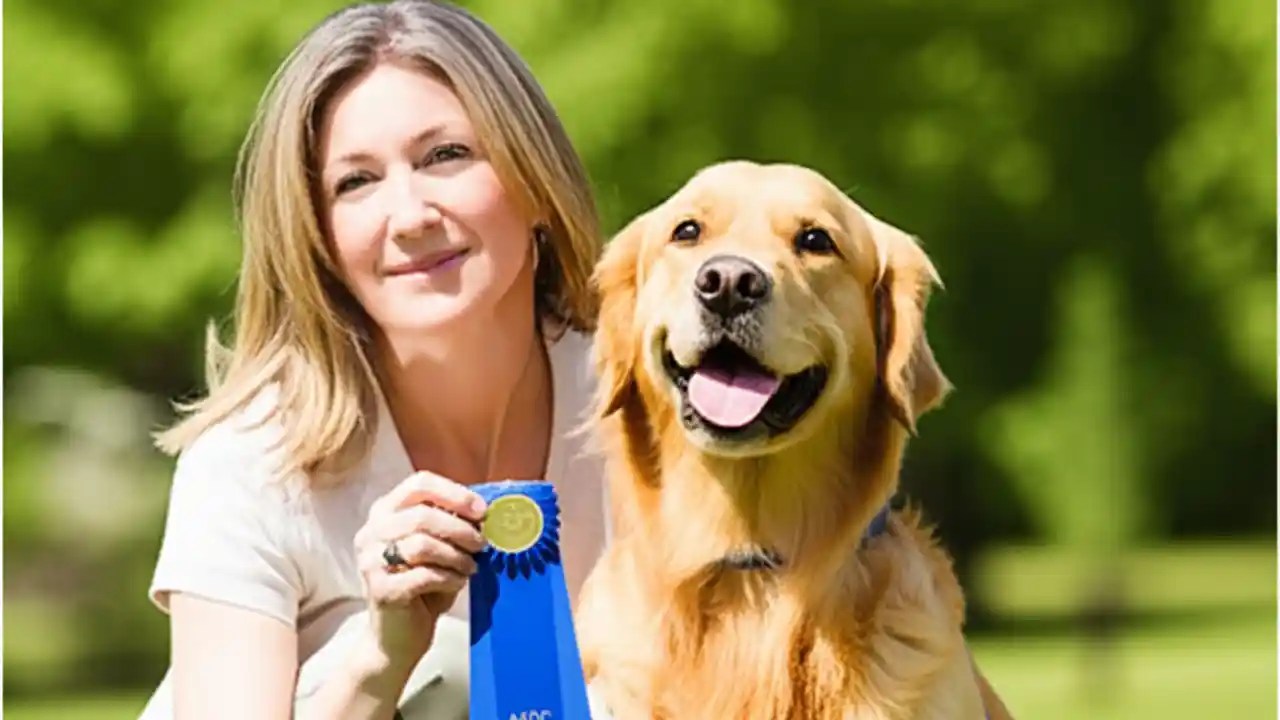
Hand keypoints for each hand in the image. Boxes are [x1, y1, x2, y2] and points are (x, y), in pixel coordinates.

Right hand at [352, 471, 487, 672]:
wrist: (398, 637)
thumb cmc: (423, 587)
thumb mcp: (438, 548)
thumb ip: (450, 524)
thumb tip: (484, 511)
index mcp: (385, 512)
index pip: (419, 484)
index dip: (455, 493)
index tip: (482, 510)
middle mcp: (371, 532)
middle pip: (422, 514)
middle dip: (460, 529)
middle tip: (482, 544)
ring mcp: (370, 561)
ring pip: (422, 544)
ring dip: (457, 555)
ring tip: (471, 566)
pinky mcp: (380, 589)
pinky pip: (424, 575)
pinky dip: (450, 577)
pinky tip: (459, 582)